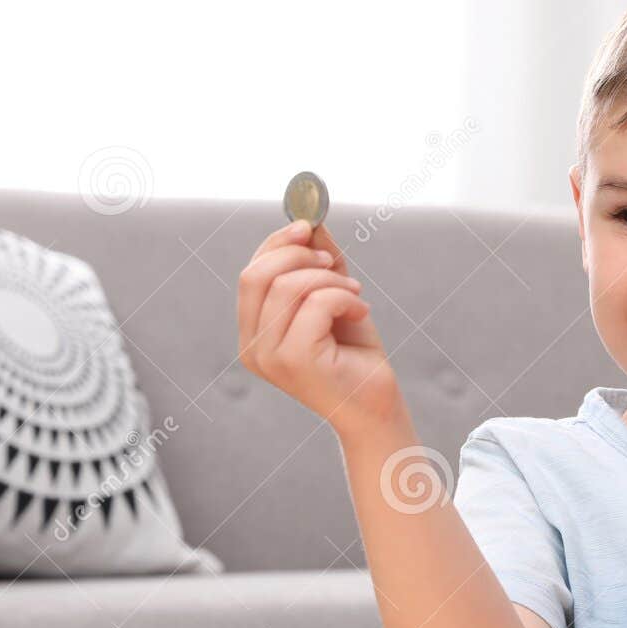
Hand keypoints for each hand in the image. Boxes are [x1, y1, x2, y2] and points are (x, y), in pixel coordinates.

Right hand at [236, 218, 399, 434]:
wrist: (376, 405)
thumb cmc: (354, 354)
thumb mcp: (334, 297)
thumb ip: (319, 263)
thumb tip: (310, 222)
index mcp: (253, 333)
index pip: (250, 274)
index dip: (276, 244)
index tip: (308, 227)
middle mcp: (253, 348)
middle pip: (257, 275)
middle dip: (300, 255)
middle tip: (335, 263)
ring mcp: (270, 357)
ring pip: (288, 286)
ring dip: (331, 280)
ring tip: (354, 295)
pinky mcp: (296, 361)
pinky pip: (316, 303)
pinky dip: (344, 297)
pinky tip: (361, 311)